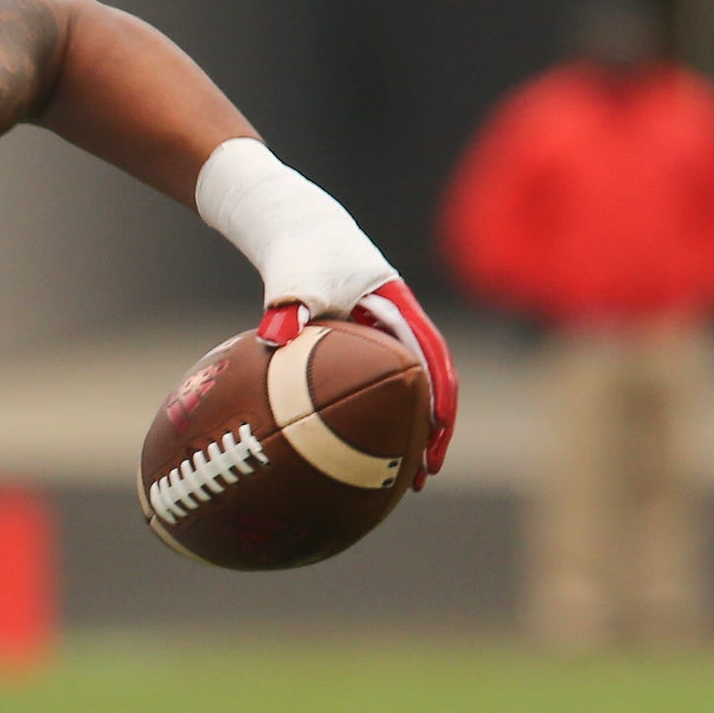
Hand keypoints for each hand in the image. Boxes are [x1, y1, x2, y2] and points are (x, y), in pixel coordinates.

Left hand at [259, 276, 457, 485]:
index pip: (432, 363)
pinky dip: (371, 419)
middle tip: (422, 476)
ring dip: (405, 431)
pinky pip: (372, 389)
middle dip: (430, 431)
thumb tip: (274, 337)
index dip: (439, 403)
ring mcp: (382, 340)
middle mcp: (400, 329)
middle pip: (426, 386)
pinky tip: (351, 454)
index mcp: (401, 312)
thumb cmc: (301, 255)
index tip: (434, 438)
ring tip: (398, 480)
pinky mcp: (360, 349)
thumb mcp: (296, 278)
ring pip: (402, 392)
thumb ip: (288, 304)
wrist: (296, 233)